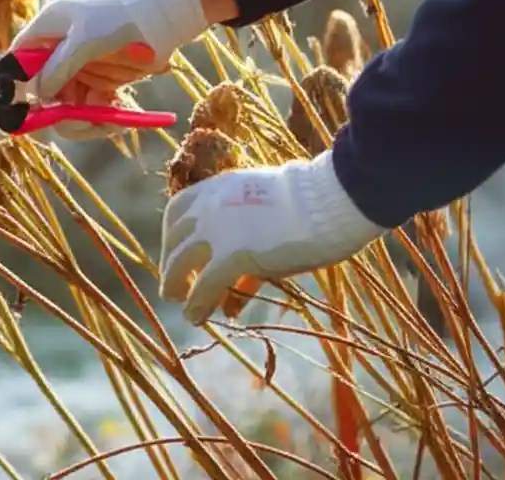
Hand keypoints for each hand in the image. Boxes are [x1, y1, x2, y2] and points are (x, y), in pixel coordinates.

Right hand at [9, 0, 208, 138]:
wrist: (162, 19)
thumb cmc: (118, 19)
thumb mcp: (84, 42)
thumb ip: (57, 68)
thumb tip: (38, 95)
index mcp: (47, 30)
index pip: (19, 59)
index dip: (16, 84)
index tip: (22, 109)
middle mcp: (59, 51)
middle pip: (44, 91)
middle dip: (58, 110)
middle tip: (75, 124)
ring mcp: (79, 67)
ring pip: (68, 104)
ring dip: (84, 119)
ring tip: (108, 124)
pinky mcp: (100, 80)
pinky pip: (90, 107)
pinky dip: (102, 117)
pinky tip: (117, 120)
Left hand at [158, 150, 385, 324]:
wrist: (332, 199)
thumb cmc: (314, 204)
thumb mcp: (269, 212)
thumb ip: (250, 239)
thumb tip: (241, 282)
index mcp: (219, 186)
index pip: (179, 210)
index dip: (174, 236)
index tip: (178, 253)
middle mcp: (210, 205)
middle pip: (175, 238)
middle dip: (172, 264)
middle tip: (175, 286)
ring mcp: (218, 229)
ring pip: (180, 262)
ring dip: (175, 286)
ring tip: (182, 307)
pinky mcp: (233, 255)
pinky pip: (205, 285)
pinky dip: (197, 304)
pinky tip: (197, 318)